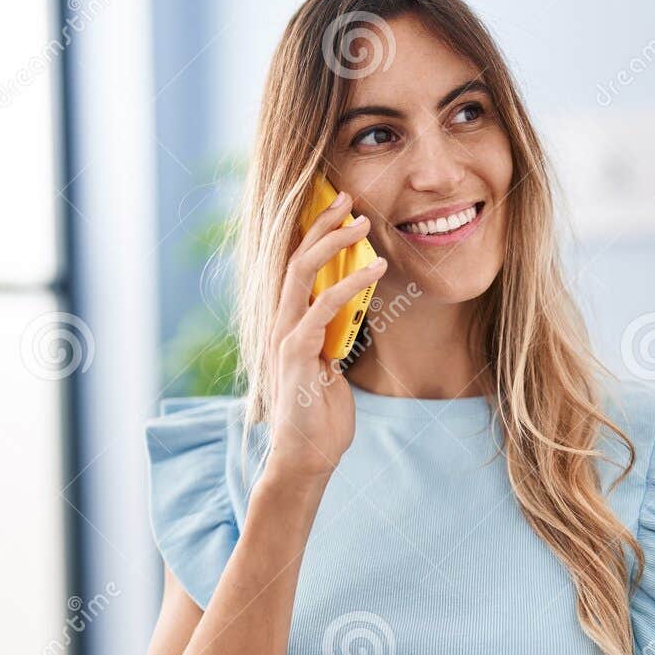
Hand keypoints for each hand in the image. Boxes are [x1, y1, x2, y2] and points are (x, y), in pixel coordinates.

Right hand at [263, 188, 386, 482]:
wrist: (306, 455)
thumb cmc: (321, 414)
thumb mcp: (329, 364)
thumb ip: (332, 335)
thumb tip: (351, 309)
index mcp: (287, 322)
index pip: (295, 265)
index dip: (314, 232)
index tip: (339, 207)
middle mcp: (279, 322)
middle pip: (294, 256)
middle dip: (322, 223)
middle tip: (350, 199)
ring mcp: (284, 336)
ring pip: (301, 272)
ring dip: (333, 242)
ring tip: (363, 222)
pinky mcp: (295, 353)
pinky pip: (322, 307)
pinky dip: (349, 283)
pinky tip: (374, 268)